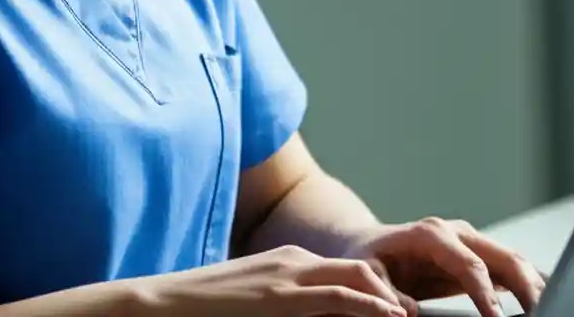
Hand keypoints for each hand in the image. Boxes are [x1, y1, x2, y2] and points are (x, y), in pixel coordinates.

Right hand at [133, 244, 408, 316]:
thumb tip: (314, 315)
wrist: (158, 304)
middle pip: (362, 269)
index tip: (400, 311)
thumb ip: (287, 308)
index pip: (347, 272)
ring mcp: (287, 275)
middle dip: (393, 291)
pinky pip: (338, 298)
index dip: (380, 289)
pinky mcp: (280, 296)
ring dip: (388, 299)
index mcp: (289, 263)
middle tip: (415, 315)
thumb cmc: (204, 312)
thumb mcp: (255, 304)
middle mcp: (293, 262)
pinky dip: (370, 307)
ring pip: (357, 278)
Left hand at [342, 217, 547, 316]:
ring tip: (549, 309)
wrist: (366, 243)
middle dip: (525, 285)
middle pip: (503, 256)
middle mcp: (455, 232)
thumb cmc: (366, 258)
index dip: (485, 292)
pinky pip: (508, 267)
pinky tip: (540, 302)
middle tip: (542, 313)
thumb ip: (384, 291)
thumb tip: (405, 312)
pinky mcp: (476, 253)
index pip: (469, 264)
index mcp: (431, 234)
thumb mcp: (365, 272)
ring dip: (533, 284)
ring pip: (512, 259)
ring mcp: (469, 240)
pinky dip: (527, 283)